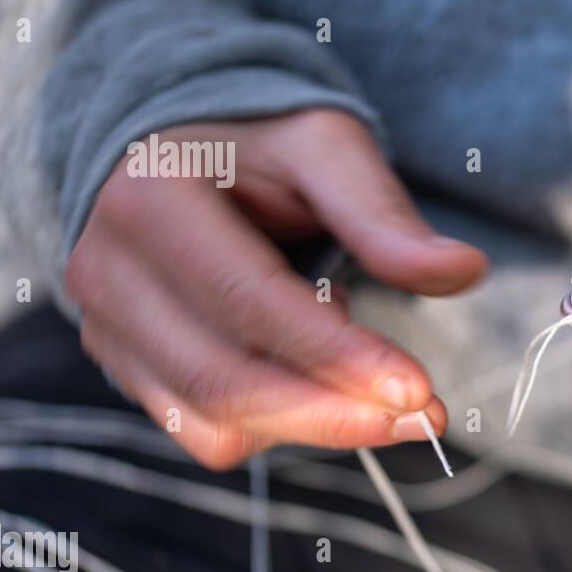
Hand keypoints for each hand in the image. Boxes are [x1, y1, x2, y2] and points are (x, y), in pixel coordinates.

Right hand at [66, 109, 486, 468]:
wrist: (181, 144)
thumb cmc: (259, 141)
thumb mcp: (325, 146)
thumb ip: (383, 214)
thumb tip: (464, 270)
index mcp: (150, 200)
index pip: (251, 303)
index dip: (338, 356)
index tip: (419, 391)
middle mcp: (109, 272)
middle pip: (226, 379)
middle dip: (335, 413)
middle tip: (424, 417)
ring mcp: (107, 327)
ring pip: (214, 422)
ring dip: (311, 424)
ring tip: (370, 378)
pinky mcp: (126, 365)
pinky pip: (202, 431)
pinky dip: (273, 425)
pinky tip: (315, 380)